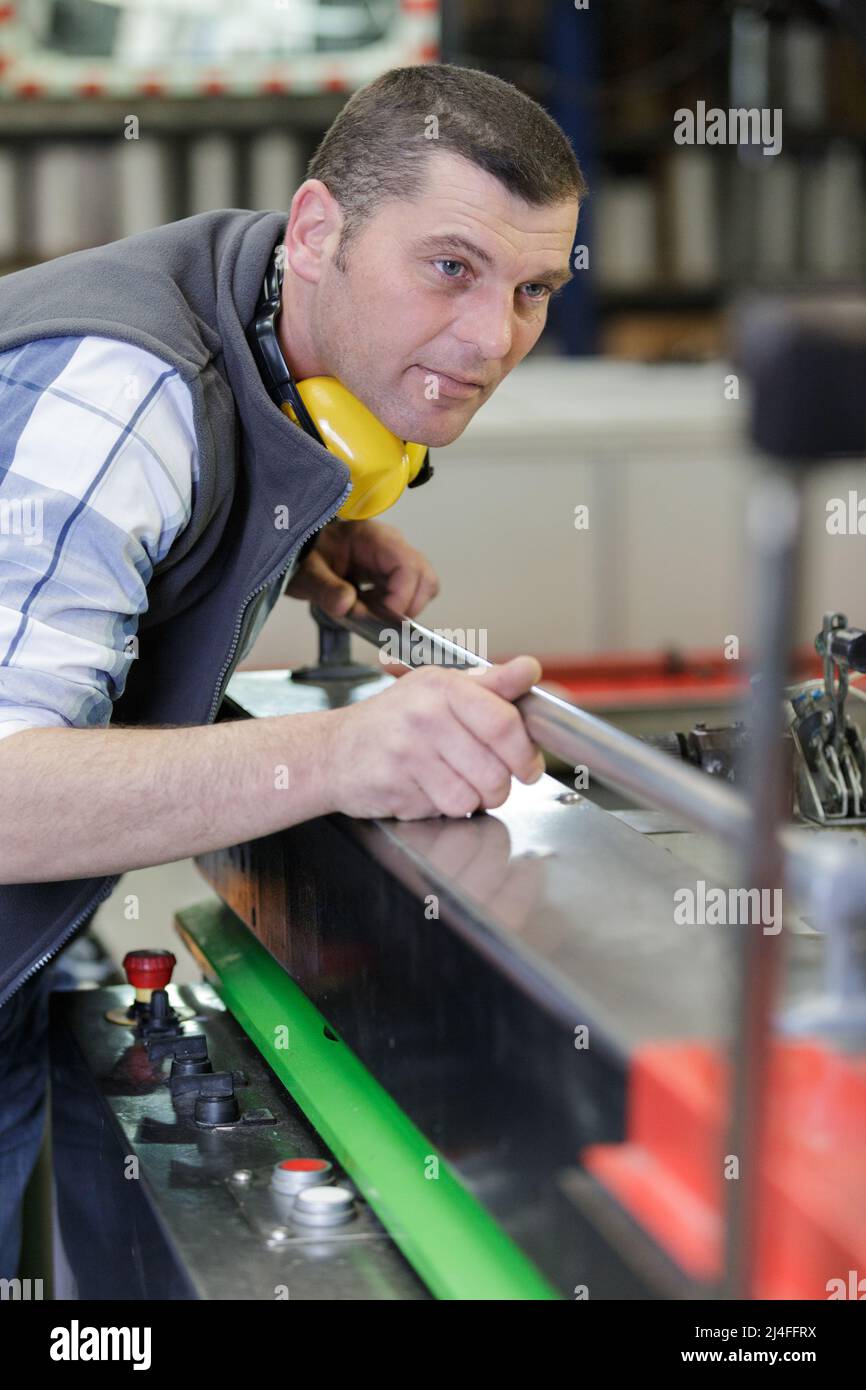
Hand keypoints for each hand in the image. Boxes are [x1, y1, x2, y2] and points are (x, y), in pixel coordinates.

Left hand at [285, 518, 438, 619]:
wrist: (301, 550)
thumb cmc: (305, 554)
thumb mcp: (307, 573)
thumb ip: (325, 588)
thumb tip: (346, 605)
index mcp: (372, 537)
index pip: (407, 566)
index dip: (401, 597)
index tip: (381, 615)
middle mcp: (390, 544)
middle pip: (424, 576)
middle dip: (407, 604)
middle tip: (377, 616)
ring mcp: (394, 558)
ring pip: (423, 585)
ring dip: (404, 606)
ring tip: (373, 609)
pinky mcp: (393, 572)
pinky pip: (411, 592)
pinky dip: (398, 606)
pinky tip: (372, 605)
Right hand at [320, 656, 545, 819]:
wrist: (332, 749)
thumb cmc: (392, 721)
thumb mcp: (440, 690)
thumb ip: (490, 685)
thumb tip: (528, 669)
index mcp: (443, 687)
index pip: (504, 724)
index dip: (524, 753)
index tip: (528, 766)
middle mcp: (425, 715)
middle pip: (494, 769)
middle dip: (500, 786)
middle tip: (490, 781)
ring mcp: (408, 751)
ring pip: (471, 796)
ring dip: (472, 801)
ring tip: (453, 784)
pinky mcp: (395, 784)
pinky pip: (443, 810)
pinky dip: (442, 808)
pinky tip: (427, 790)